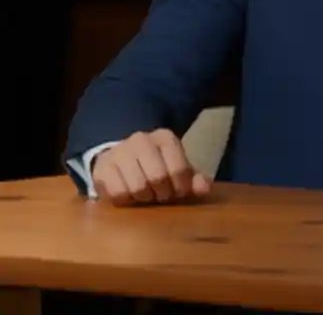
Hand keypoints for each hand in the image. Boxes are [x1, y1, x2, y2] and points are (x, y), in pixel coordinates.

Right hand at [91, 129, 211, 206]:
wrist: (120, 158)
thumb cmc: (157, 166)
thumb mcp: (178, 169)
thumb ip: (194, 180)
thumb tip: (205, 189)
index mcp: (165, 138)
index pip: (179, 169)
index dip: (181, 187)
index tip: (178, 192)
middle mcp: (141, 140)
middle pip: (157, 178)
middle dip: (162, 194)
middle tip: (161, 196)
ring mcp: (119, 152)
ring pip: (137, 187)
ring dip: (144, 198)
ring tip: (145, 195)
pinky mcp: (101, 168)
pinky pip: (117, 193)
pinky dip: (126, 200)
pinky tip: (129, 195)